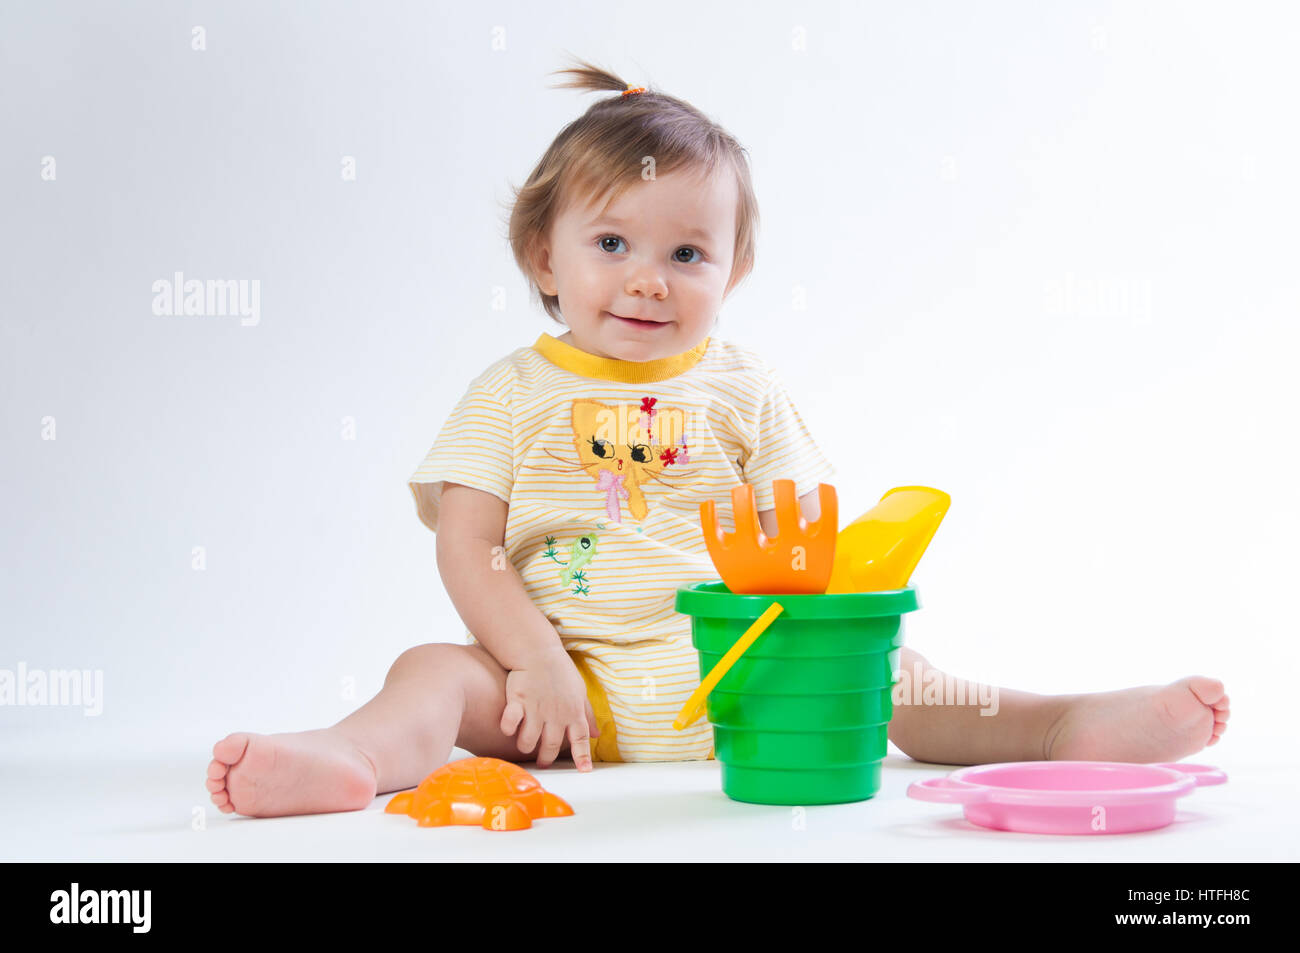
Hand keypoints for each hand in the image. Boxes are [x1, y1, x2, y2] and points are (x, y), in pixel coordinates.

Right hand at [500, 647, 600, 770]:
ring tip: (524, 745)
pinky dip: (508, 729)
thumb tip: (596, 734)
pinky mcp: (518, 701)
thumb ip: (587, 715)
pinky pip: (510, 724)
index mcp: (573, 712)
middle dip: (546, 758)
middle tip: (542, 762)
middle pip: (550, 746)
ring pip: (528, 741)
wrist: (538, 652)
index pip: (580, 740)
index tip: (584, 771)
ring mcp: (536, 708)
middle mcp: (556, 714)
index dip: (582, 757)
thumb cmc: (560, 672)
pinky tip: (509, 728)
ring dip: (526, 746)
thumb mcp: (579, 692)